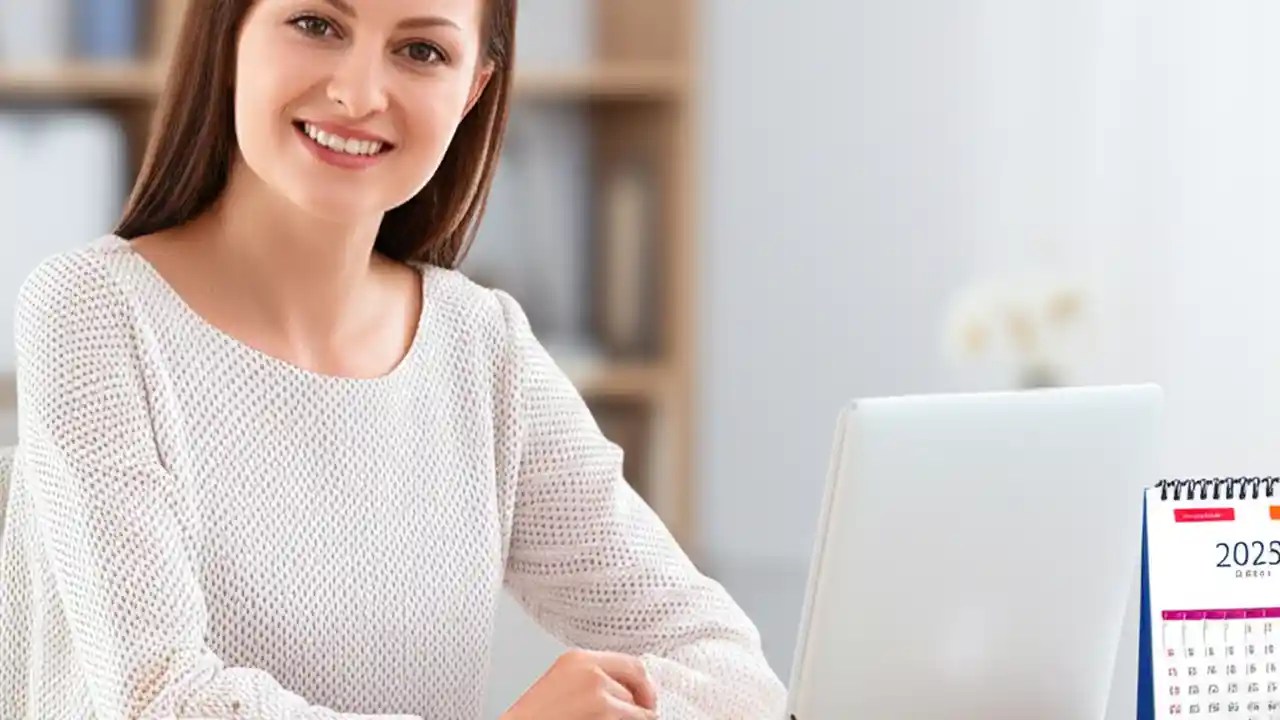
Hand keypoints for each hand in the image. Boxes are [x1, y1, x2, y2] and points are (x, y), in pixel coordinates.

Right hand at [501, 649, 658, 719]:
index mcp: (577, 658)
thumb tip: (626, 692)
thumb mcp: (562, 685)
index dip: (644, 682)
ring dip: (633, 718)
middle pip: (637, 680)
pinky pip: (633, 719)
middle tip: (649, 714)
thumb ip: (592, 680)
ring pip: (634, 706)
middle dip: (646, 701)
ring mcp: (597, 688)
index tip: (646, 697)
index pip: (629, 662)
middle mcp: (590, 668)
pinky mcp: (603, 709)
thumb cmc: (534, 717)